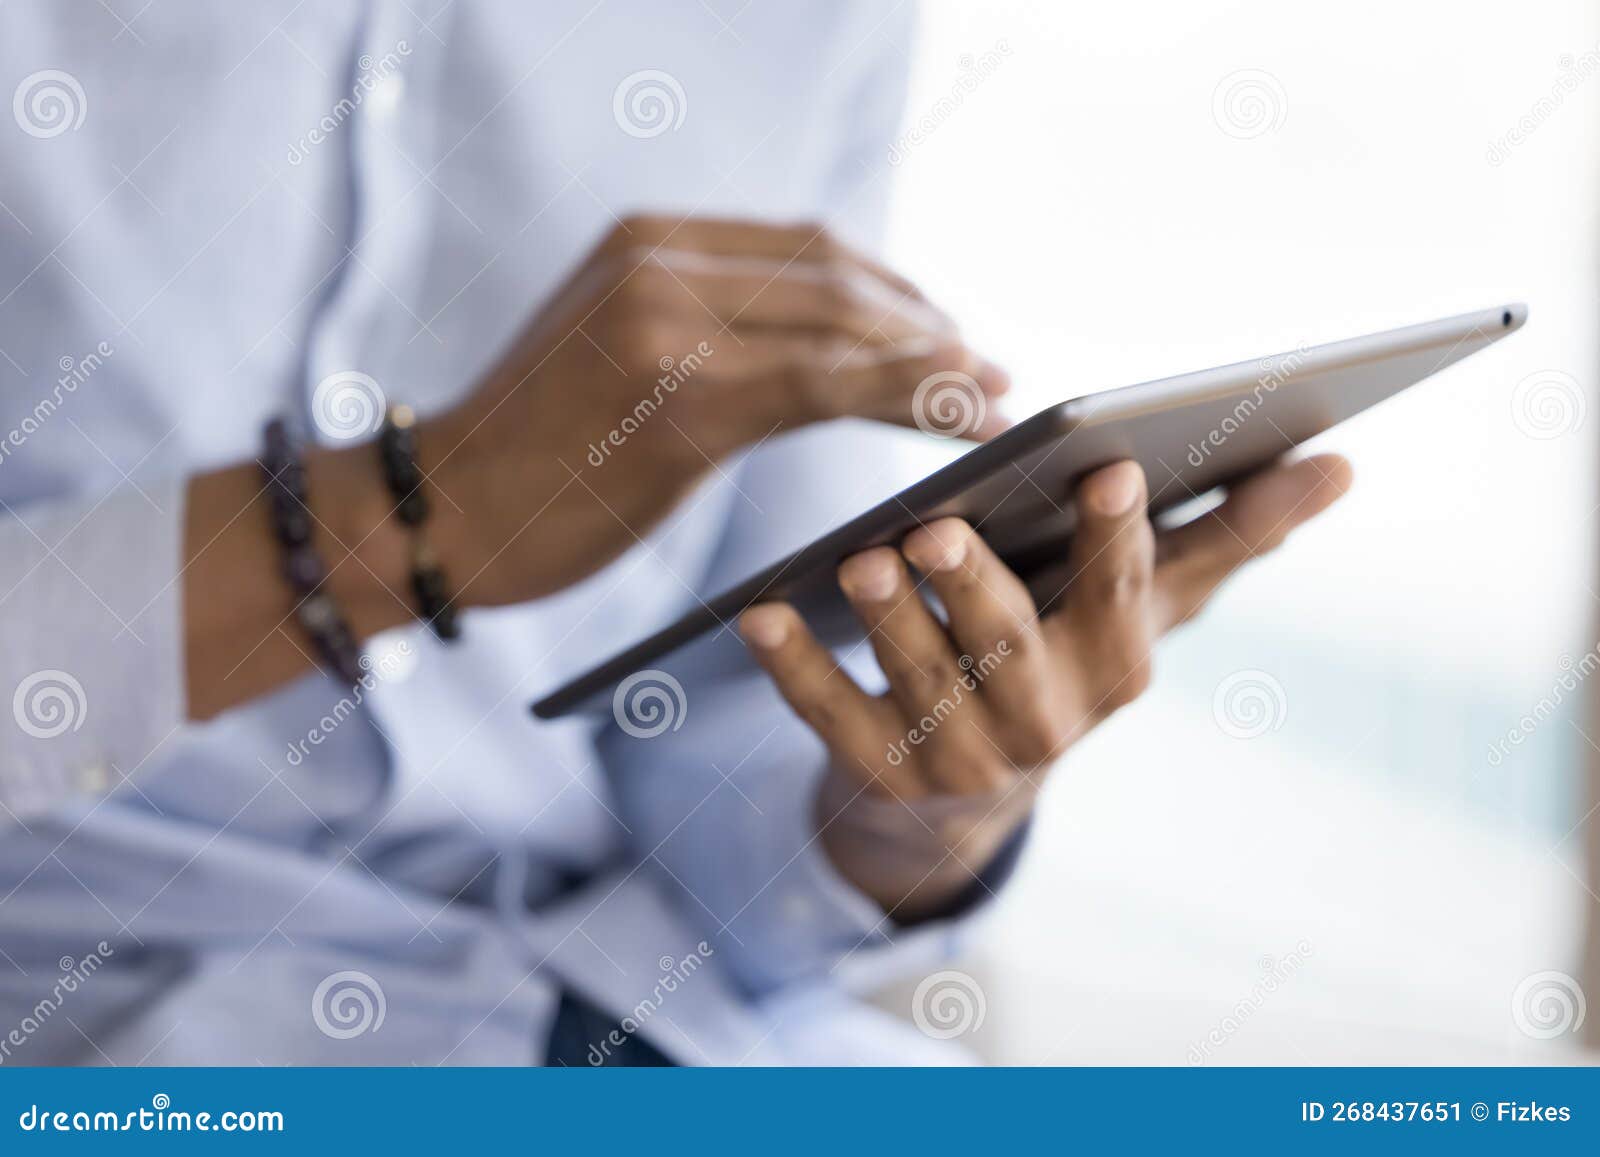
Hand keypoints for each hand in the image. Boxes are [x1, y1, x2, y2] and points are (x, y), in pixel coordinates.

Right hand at [183, 214, 1005, 719]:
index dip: (896, 288)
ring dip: (938, 363)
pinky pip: (828, 386)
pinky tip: (962, 421)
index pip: (811, 247)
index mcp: (647, 239)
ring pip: (847, 327)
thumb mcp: (613, 352)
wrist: (439, 512)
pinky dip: (910, 397)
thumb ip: (700, 324)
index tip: (950, 332)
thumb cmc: (531, 455)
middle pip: (841, 276)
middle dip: (930, 326)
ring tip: (997, 399)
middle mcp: (661, 260)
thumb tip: (813, 342)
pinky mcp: (685, 399)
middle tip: (992, 373)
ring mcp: (670, 322)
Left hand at [737, 454, 1352, 919]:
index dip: (1117, 539)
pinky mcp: (879, 775)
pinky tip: (757, 612)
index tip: (1107, 467)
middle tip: (937, 526)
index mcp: (1116, 667)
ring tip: (856, 556)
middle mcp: (1044, 722)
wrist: (974, 784)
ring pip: (918, 684)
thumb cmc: (1070, 651)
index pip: (1125, 597)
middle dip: (977, 590)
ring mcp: (958, 758)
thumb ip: (1232, 532)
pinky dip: (795, 667)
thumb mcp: (1148, 602)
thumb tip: (1341, 463)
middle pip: (1008, 648)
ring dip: (887, 622)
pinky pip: (830, 718)